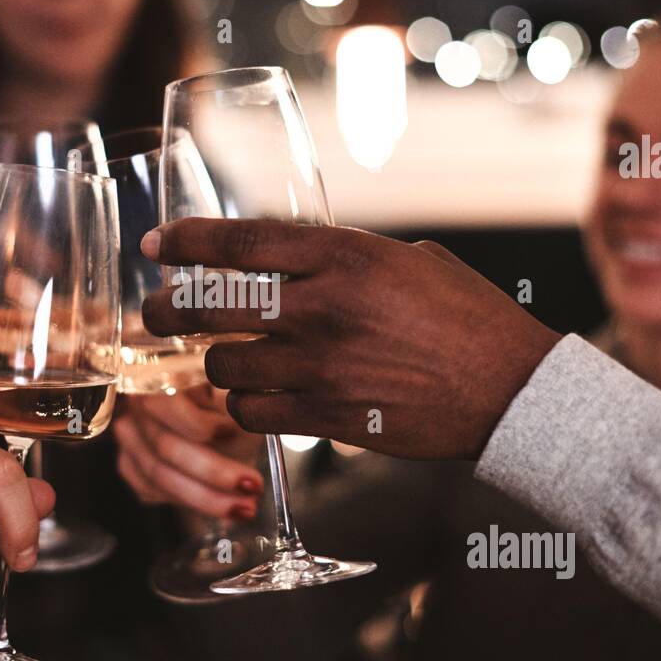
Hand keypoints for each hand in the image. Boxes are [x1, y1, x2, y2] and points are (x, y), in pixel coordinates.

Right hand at [114, 384, 264, 519]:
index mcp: (160, 375)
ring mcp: (129, 436)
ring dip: (206, 497)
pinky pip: (152, 491)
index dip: (198, 423)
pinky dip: (188, 502)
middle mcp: (137, 404)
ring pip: (159, 476)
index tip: (232, 433)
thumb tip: (240, 414)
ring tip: (244, 506)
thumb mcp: (238, 390)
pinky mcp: (130, 463)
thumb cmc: (231, 398)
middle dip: (213, 471)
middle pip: (165, 446)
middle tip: (251, 485)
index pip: (166, 402)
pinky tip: (221, 506)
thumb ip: (233, 399)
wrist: (221, 415)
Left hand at [140, 219, 561, 459]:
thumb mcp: (410, 262)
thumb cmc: (467, 317)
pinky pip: (252, 413)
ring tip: (228, 361)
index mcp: (344, 257)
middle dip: (165, 309)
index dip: (187, 241)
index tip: (156, 244)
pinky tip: (258, 399)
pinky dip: (245, 406)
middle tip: (151, 312)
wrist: (510, 389)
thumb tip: (297, 262)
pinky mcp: (326, 418)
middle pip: (210, 306)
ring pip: (224, 367)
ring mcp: (321, 368)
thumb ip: (346, 259)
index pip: (241, 242)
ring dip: (218, 364)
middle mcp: (322, 309)